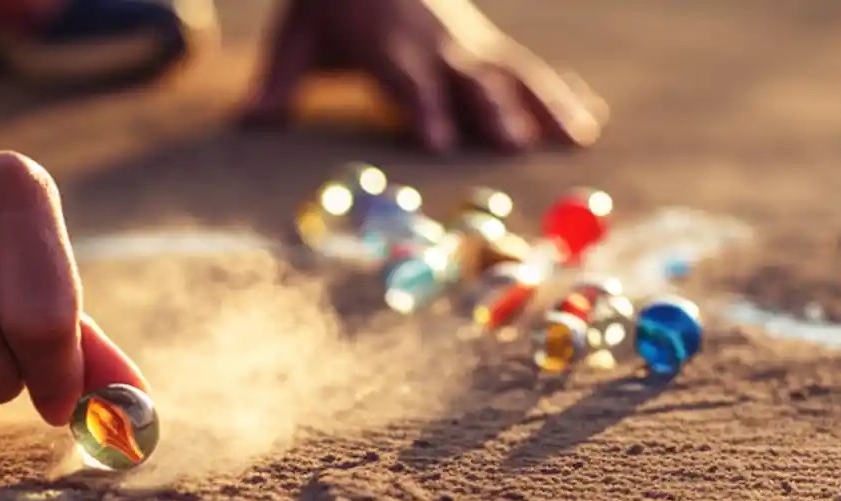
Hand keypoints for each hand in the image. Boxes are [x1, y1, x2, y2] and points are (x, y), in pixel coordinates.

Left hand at [244, 0, 606, 152]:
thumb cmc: (327, 3)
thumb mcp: (297, 34)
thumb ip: (279, 80)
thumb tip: (251, 122)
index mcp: (389, 45)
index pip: (408, 80)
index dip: (424, 109)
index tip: (437, 144)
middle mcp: (437, 46)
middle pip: (469, 78)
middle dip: (492, 111)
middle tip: (515, 147)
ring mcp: (468, 45)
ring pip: (513, 74)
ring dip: (545, 106)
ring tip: (578, 138)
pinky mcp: (486, 49)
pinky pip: (528, 69)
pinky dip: (559, 91)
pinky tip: (589, 117)